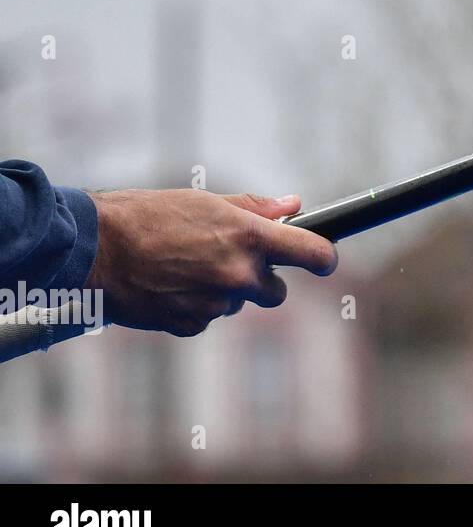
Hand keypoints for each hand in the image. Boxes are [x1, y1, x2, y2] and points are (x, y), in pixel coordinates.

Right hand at [86, 189, 337, 336]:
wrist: (95, 250)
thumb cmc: (149, 216)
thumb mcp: (206, 201)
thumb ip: (255, 209)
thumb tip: (293, 206)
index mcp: (248, 237)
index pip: (313, 254)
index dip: (324, 258)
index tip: (325, 260)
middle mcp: (238, 274)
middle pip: (276, 291)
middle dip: (261, 280)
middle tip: (229, 260)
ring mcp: (215, 303)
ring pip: (237, 304)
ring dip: (224, 291)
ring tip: (186, 267)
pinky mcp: (191, 325)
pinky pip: (208, 318)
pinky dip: (197, 306)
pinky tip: (171, 285)